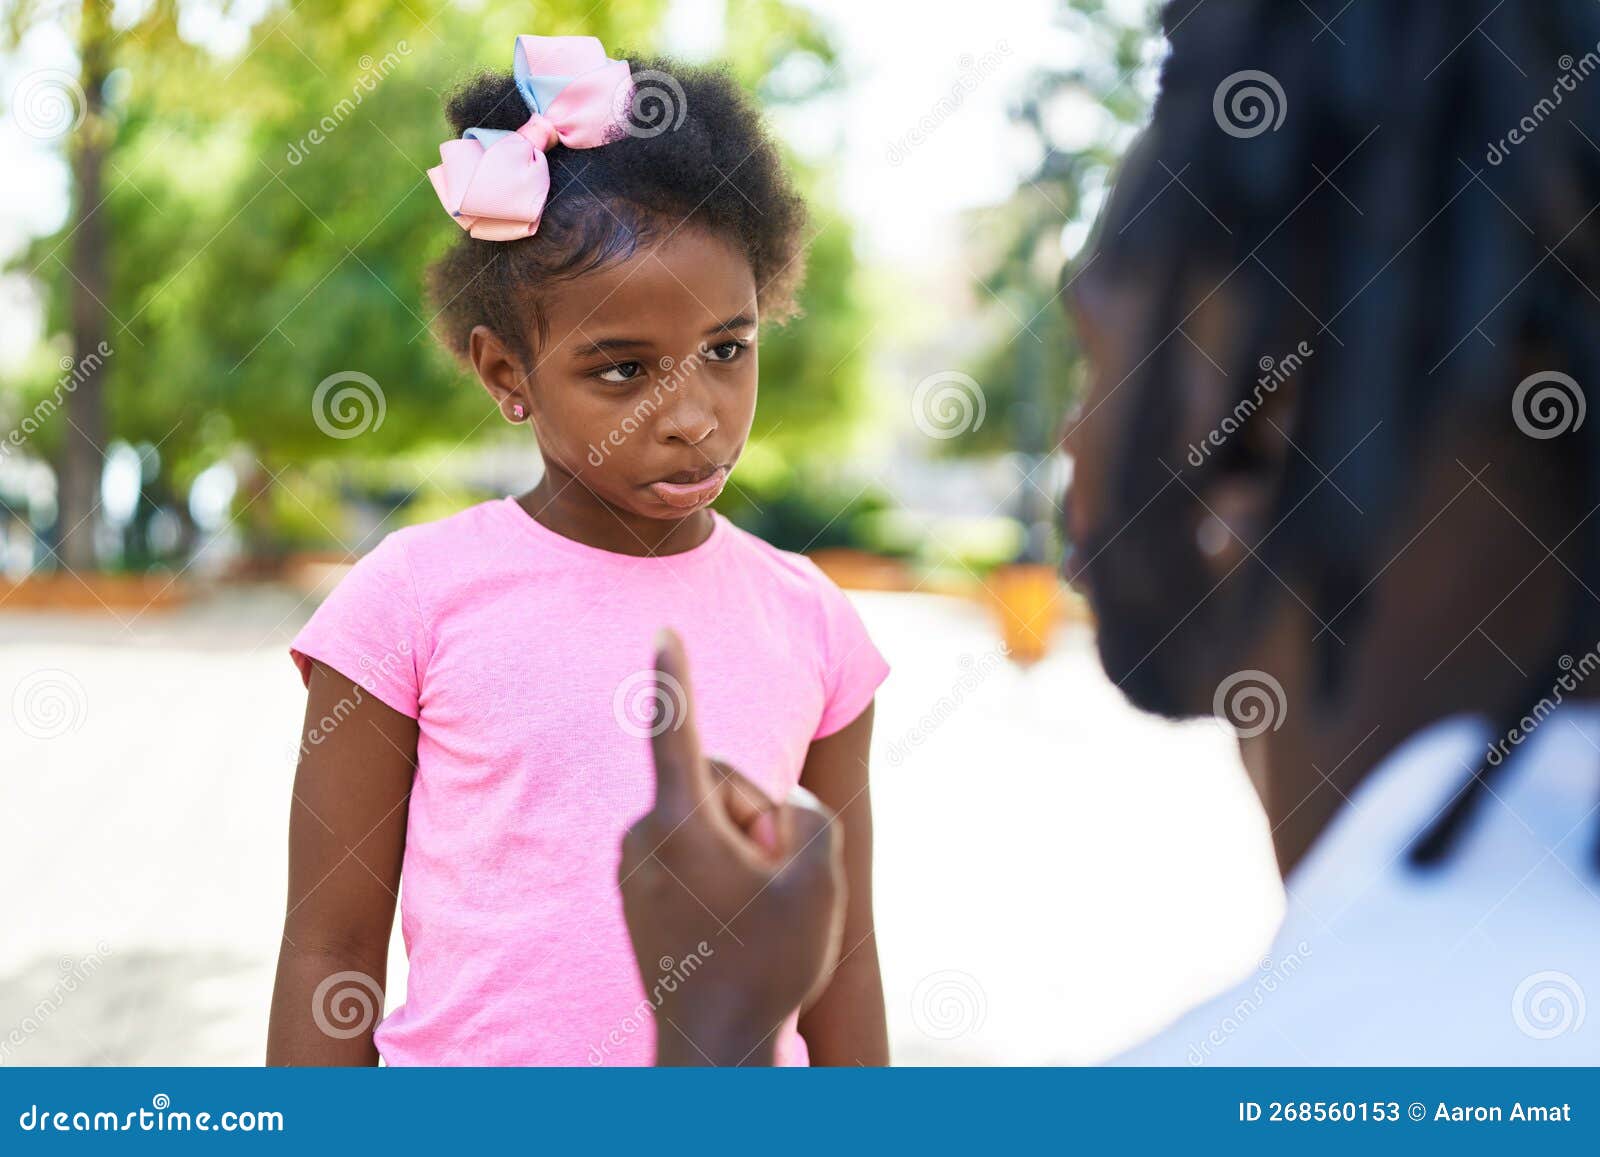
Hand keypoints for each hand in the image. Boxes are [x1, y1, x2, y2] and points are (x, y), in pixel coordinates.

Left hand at [618, 629, 846, 1065]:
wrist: (713, 1047)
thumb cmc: (766, 966)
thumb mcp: (819, 881)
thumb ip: (808, 817)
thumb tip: (776, 810)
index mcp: (680, 826)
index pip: (677, 733)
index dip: (675, 677)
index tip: (663, 630)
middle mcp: (643, 837)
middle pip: (719, 780)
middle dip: (755, 816)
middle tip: (769, 884)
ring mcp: (633, 864)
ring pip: (708, 816)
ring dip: (741, 848)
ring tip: (749, 910)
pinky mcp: (634, 886)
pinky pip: (690, 847)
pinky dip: (720, 868)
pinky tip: (731, 920)